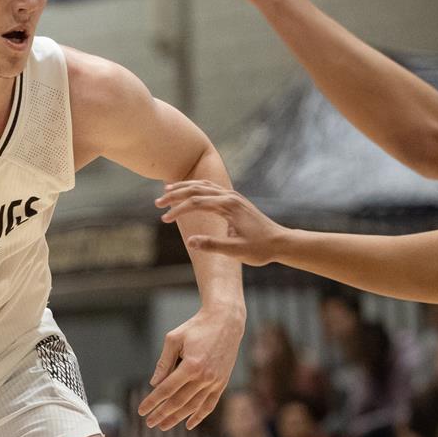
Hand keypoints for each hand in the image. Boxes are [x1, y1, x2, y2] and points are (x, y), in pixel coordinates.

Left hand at [139, 304, 242, 430]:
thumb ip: (164, 363)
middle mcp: (204, 377)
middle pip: (179, 402)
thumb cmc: (197, 327)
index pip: (166, 389)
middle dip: (162, 414)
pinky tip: (188, 425)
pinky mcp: (222, 382)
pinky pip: (210, 404)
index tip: (141, 410)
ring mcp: (215, 381)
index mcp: (191, 365)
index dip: (152, 401)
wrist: (226, 321)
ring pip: (193, 406)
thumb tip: (154, 384)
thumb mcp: (174, 339)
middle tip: (149, 423)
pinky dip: (199, 416)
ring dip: (177, 418)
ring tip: (163, 425)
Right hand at [157, 180, 291, 265]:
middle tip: (157, 203)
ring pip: (203, 185)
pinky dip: (196, 188)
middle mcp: (230, 197)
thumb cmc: (260, 249)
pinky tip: (188, 193)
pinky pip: (211, 189)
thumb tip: (190, 242)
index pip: (196, 202)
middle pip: (197, 188)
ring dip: (184, 188)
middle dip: (176, 195)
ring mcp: (233, 197)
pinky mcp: (234, 201)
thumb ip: (213, 245)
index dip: (178, 210)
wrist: (280, 242)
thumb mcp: (236, 251)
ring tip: (167, 192)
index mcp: (229, 206)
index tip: (164, 220)